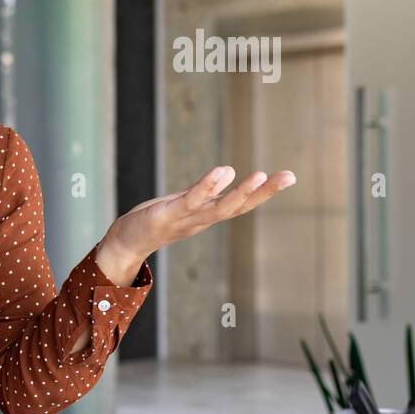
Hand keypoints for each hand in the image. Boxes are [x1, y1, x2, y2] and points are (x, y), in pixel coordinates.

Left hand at [98, 165, 297, 277]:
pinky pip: (192, 200)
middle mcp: (202, 219)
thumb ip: (205, 191)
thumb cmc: (155, 220)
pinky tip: (222, 171)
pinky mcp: (168, 215)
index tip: (289, 176)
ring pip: (220, 208)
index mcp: (208, 215)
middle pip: (239, 207)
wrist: (125, 242)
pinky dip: (207, 187)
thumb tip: (230, 171)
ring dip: (241, 193)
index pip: (241, 204)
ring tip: (260, 175)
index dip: (265, 192)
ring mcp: (186, 219)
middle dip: (265, 192)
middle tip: (290, 176)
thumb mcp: (185, 204)